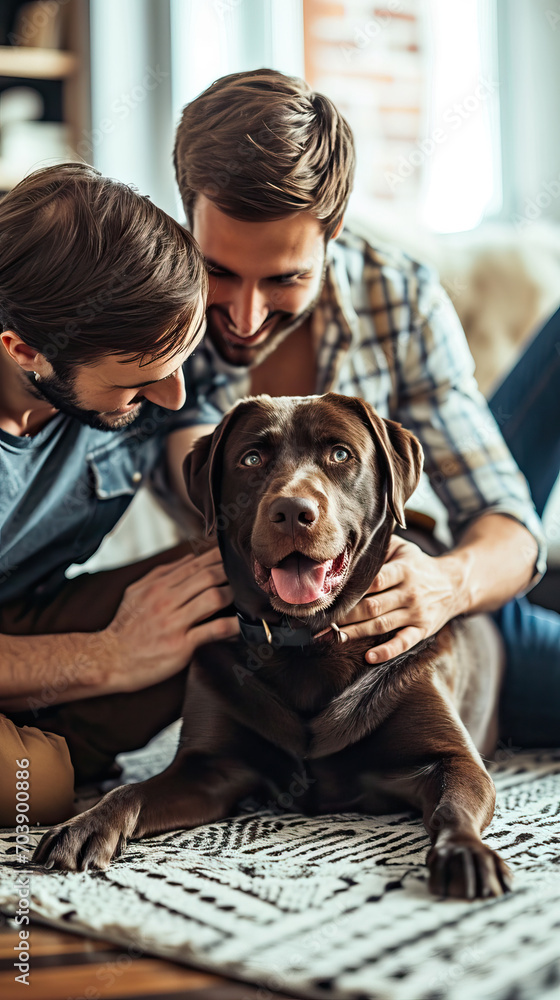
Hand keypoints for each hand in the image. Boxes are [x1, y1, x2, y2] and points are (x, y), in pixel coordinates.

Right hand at [104, 546, 237, 691]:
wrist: (107, 659)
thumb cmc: (125, 627)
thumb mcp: (137, 592)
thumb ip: (163, 574)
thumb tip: (189, 558)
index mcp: (158, 585)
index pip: (195, 563)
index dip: (218, 557)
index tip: (234, 556)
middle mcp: (166, 599)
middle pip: (208, 576)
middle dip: (230, 573)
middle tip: (246, 575)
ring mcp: (174, 622)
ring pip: (213, 598)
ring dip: (233, 595)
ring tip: (245, 597)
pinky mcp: (180, 644)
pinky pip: (213, 630)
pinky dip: (232, 626)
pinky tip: (242, 624)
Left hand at [338, 537, 461, 662]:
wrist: (454, 583)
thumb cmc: (419, 564)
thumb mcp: (403, 548)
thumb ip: (379, 545)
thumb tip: (348, 542)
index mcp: (403, 570)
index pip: (374, 580)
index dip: (351, 589)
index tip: (329, 595)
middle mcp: (410, 592)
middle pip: (372, 606)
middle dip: (345, 615)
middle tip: (321, 620)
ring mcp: (416, 613)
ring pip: (382, 625)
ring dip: (356, 632)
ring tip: (333, 637)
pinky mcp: (422, 630)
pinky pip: (403, 643)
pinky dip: (387, 651)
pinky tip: (369, 657)